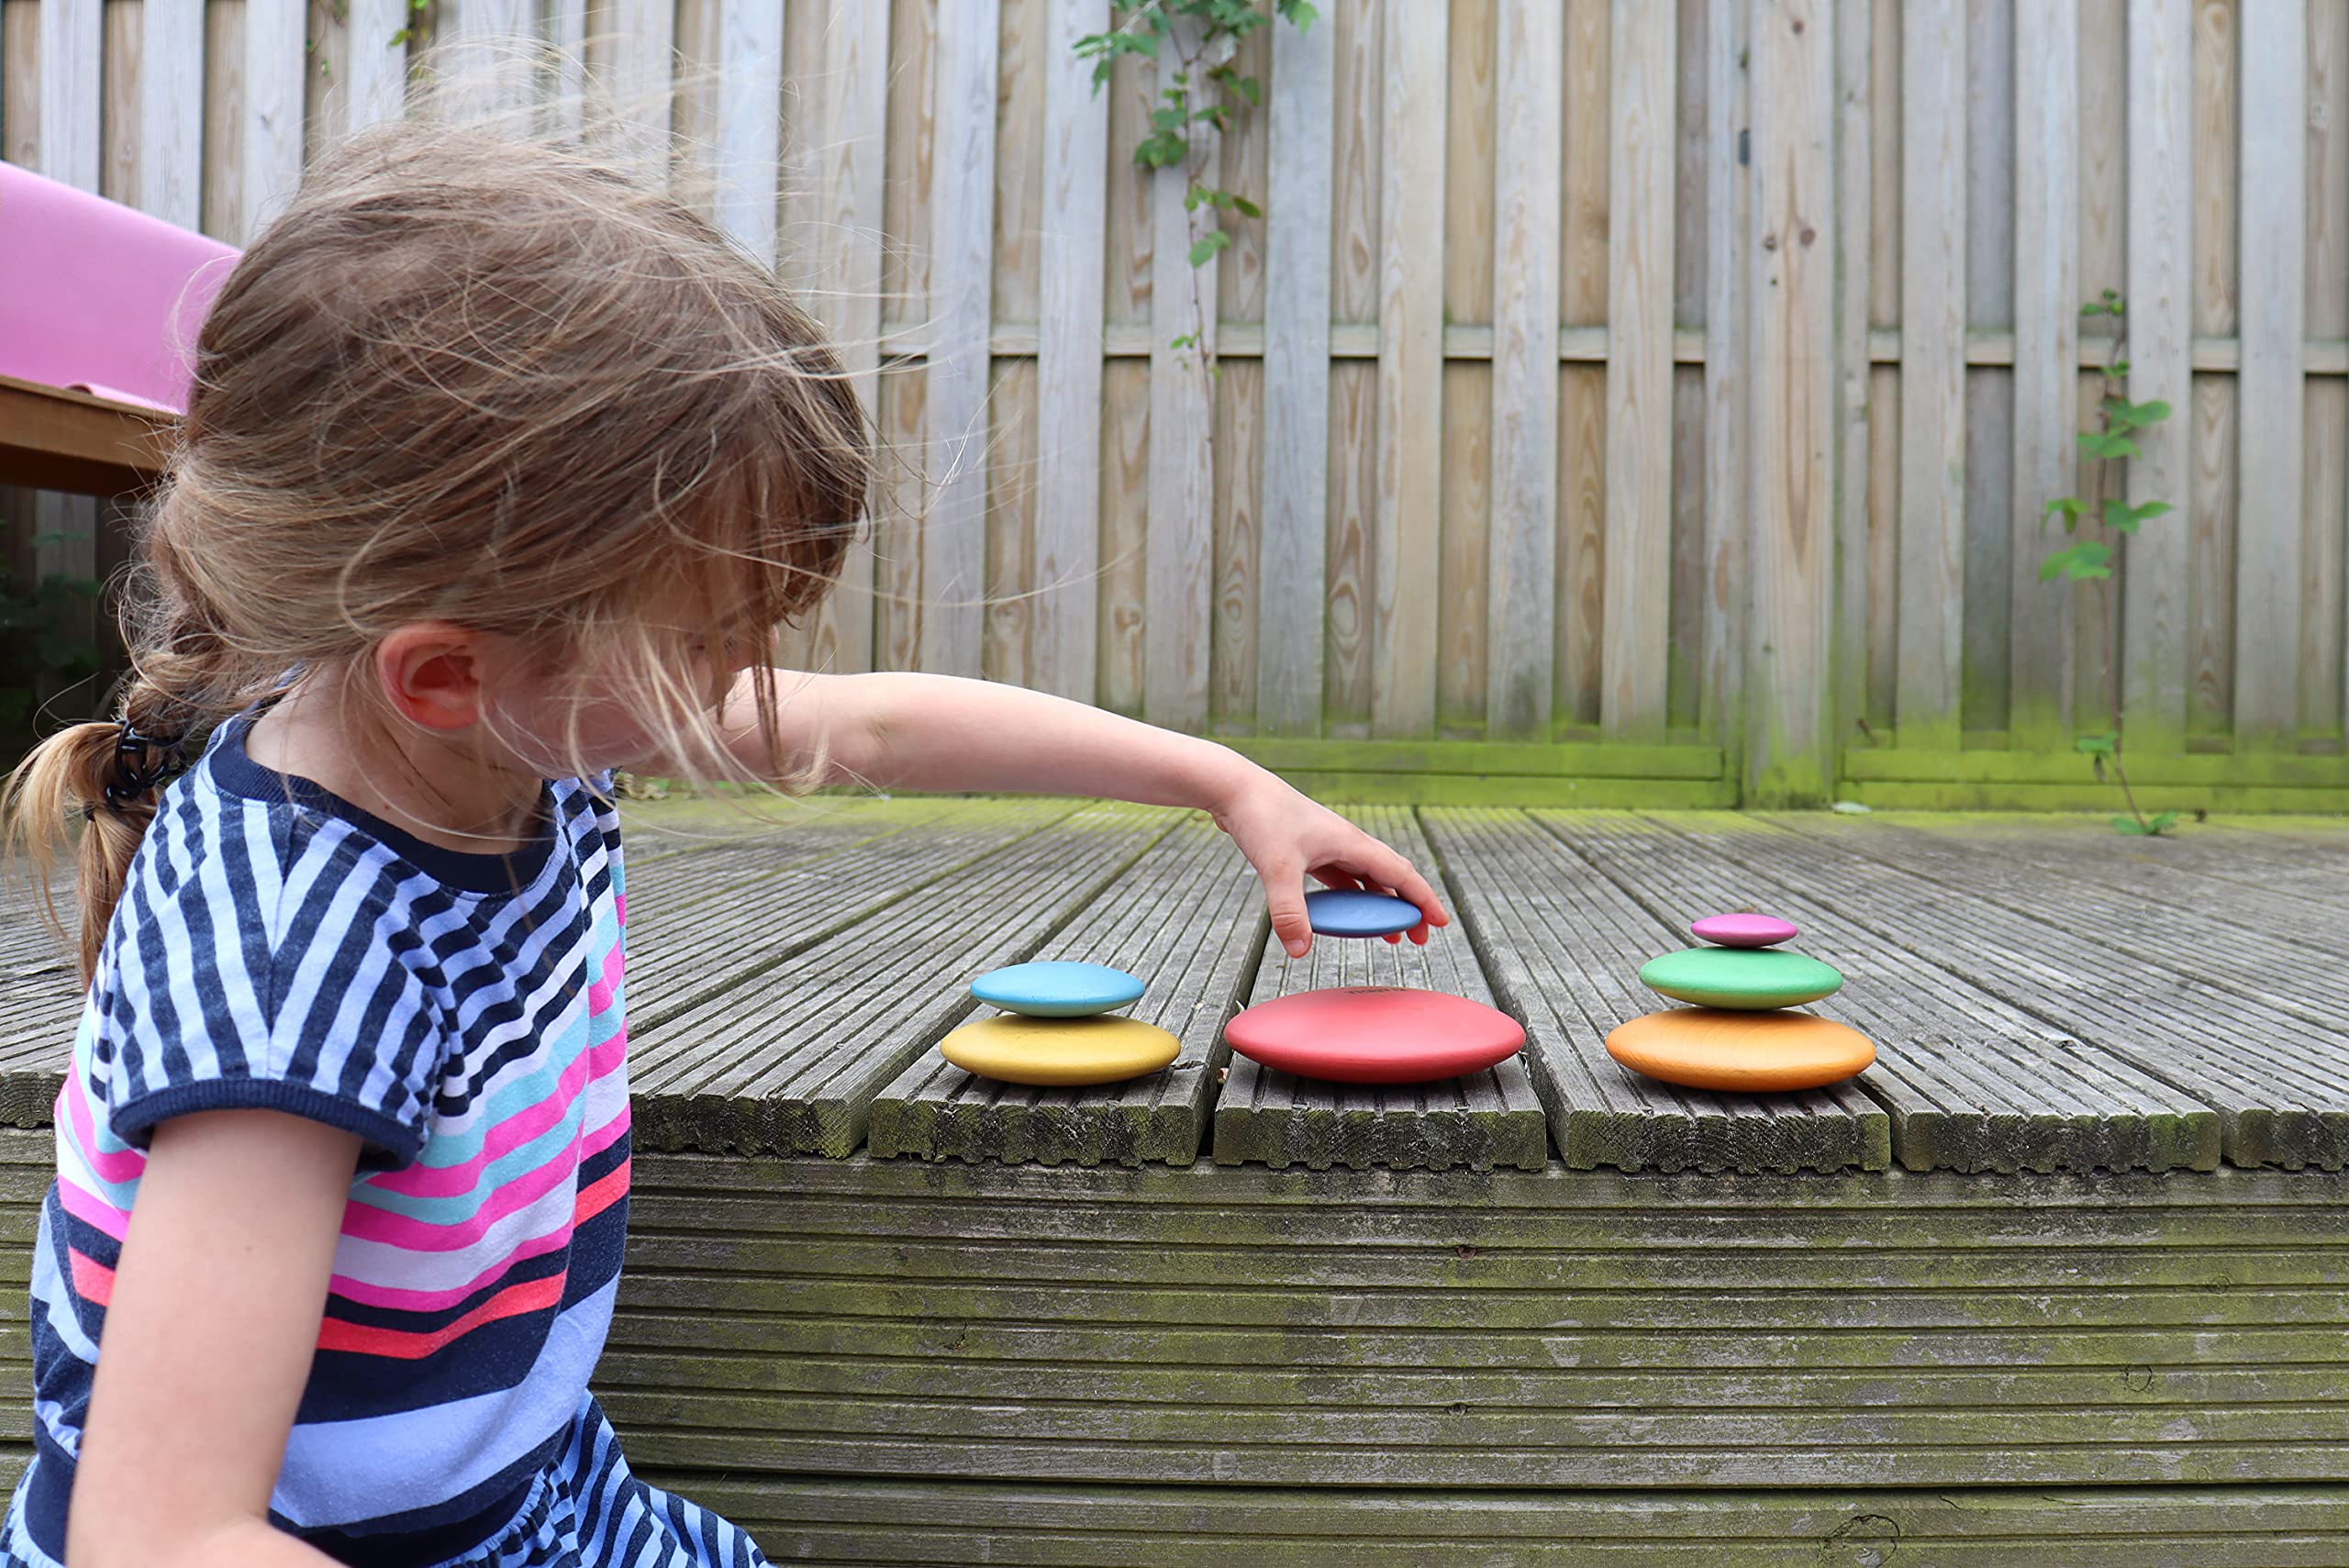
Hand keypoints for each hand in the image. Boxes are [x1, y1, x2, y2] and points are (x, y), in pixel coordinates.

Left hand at [1208, 774, 1450, 957]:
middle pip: (1389, 878)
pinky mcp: (1307, 849)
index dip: (1424, 900)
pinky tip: (1343, 915)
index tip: (1441, 922)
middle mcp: (1345, 842)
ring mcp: (1326, 845)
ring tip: (1387, 933)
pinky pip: (1340, 878)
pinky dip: (1350, 898)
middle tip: (1417, 937)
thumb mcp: (1277, 867)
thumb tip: (1300, 952)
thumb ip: (1289, 912)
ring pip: (1365, 880)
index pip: (1401, 874)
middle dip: (1408, 908)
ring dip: (1379, 906)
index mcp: (1351, 843)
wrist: (1234, 788)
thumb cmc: (1260, 816)